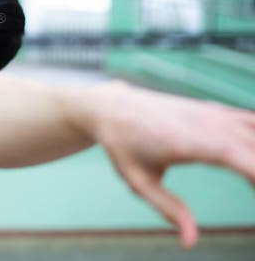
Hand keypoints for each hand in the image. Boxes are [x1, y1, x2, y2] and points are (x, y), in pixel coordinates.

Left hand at [85, 82, 254, 248]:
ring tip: (252, 188)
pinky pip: (250, 121)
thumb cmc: (122, 146)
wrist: (111, 107)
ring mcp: (210, 112)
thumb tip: (190, 243)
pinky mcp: (214, 109)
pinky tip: (253, 165)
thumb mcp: (139, 182)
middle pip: (251, 144)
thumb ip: (168, 210)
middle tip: (253, 195)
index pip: (231, 152)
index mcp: (182, 139)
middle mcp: (201, 121)